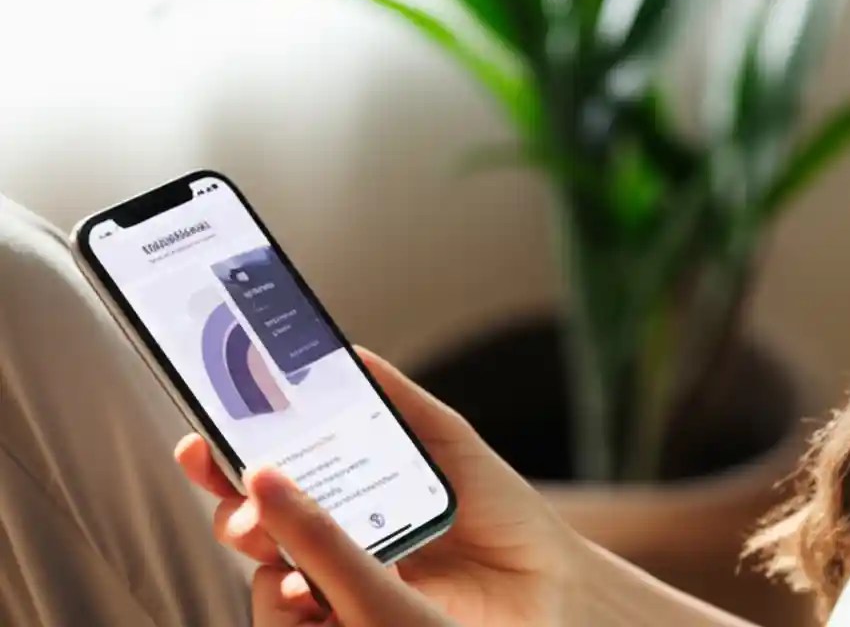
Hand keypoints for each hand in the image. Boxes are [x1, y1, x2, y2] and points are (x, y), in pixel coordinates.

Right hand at [175, 348, 581, 625]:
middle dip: (227, 497)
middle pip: (255, 517)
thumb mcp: (446, 442)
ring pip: (272, 564)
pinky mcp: (361, 620)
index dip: (227, 456)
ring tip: (256, 521)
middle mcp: (334, 535)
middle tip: (229, 477)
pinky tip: (300, 579)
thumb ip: (396, 399)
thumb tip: (345, 350)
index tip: (200, 436)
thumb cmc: (500, 508)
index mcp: (346, 488)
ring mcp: (344, 580)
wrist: (549, 579)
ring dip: (253, 540)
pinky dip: (295, 593)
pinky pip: (312, 611)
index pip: (270, 471)